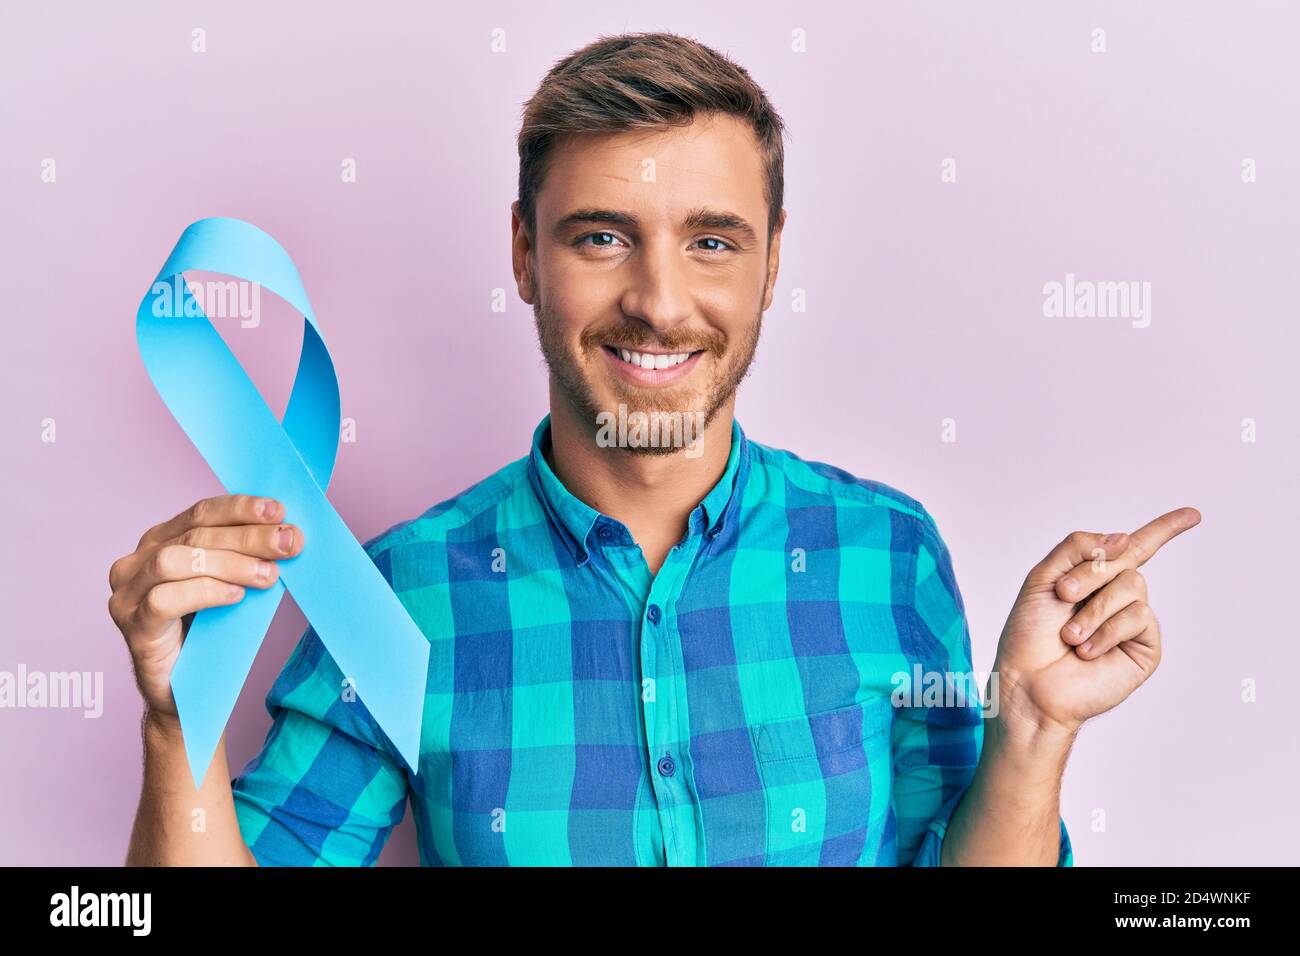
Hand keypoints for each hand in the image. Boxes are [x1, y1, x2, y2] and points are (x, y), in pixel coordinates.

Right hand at [107, 494, 304, 719]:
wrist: (186, 692)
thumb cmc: (209, 632)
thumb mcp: (229, 584)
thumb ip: (244, 557)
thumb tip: (288, 534)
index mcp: (158, 542)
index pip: (200, 513)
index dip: (239, 508)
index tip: (279, 510)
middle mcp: (136, 563)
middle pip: (194, 536)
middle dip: (247, 537)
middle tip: (288, 543)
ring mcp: (127, 595)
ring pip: (175, 561)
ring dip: (230, 563)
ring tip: (268, 575)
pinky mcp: (132, 627)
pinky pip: (164, 600)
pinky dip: (205, 592)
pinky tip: (236, 596)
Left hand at [992, 507, 1200, 739]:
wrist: (1028, 683)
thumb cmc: (1029, 636)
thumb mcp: (1043, 578)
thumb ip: (1077, 548)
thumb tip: (1124, 537)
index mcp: (1094, 578)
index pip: (1135, 547)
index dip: (1164, 529)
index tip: (1193, 514)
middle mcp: (1118, 597)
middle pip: (1124, 558)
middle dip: (1089, 573)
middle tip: (1062, 596)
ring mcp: (1134, 622)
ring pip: (1132, 585)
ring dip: (1094, 608)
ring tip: (1070, 635)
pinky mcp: (1145, 647)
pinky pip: (1138, 617)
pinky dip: (1107, 630)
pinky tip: (1086, 651)